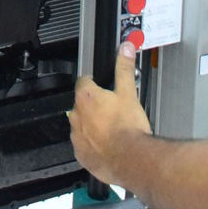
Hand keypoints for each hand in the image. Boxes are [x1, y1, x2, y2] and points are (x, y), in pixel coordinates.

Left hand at [69, 54, 150, 188]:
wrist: (130, 159)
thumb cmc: (128, 128)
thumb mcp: (129, 93)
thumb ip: (124, 68)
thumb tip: (125, 48)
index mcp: (86, 97)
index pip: (83, 82)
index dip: (92, 81)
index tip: (98, 84)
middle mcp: (76, 116)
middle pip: (81, 104)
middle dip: (93, 105)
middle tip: (110, 109)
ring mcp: (77, 136)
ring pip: (80, 125)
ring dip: (91, 125)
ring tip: (110, 129)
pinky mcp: (81, 154)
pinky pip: (83, 145)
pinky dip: (91, 144)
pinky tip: (106, 145)